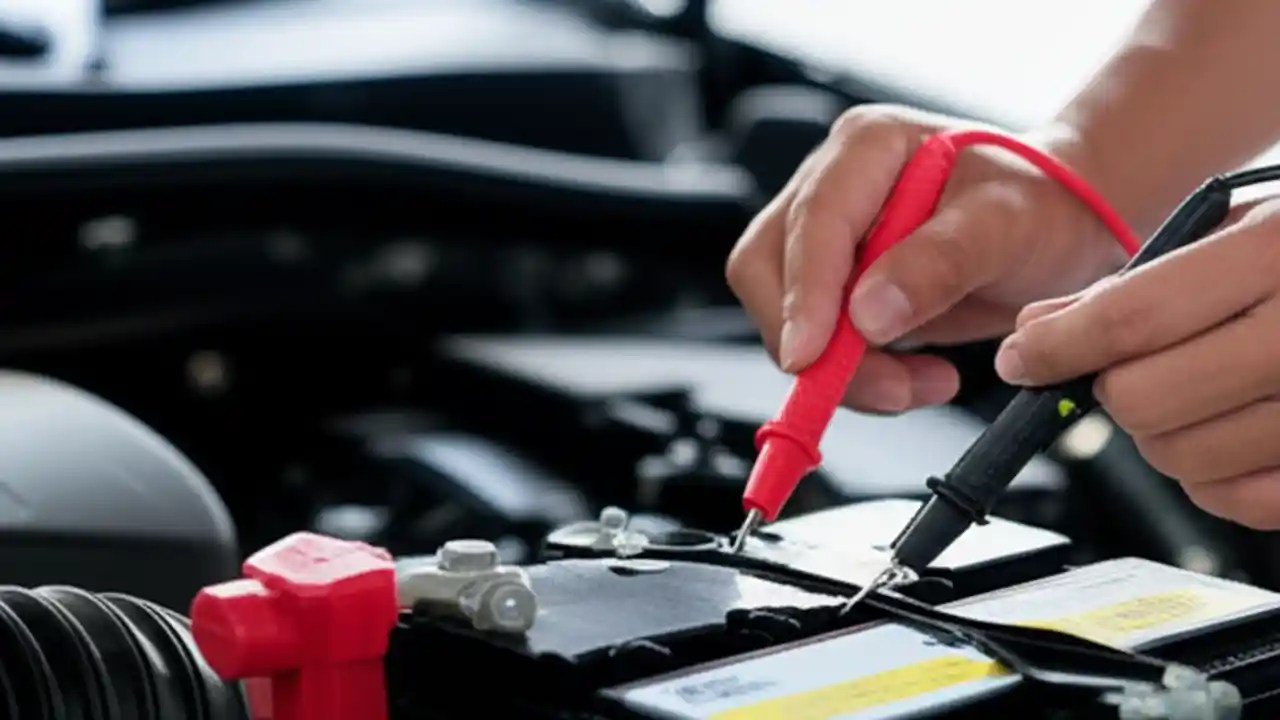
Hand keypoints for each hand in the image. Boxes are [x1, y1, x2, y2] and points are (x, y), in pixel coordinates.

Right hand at [725, 104, 1129, 412]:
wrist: (1065, 224)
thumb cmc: (1043, 204)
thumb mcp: (1007, 226)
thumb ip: (939, 263)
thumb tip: (866, 314)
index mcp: (867, 148)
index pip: (811, 222)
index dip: (804, 295)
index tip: (811, 358)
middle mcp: (833, 186)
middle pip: (768, 269)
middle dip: (814, 343)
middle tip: (885, 388)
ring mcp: (828, 238)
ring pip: (782, 313)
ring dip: (839, 368)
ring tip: (919, 384)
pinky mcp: (836, 286)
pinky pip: (815, 341)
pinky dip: (855, 375)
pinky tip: (913, 375)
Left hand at [995, 197, 1279, 529]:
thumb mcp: (1251, 226)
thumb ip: (1144, 279)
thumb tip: (1040, 328)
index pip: (1132, 318)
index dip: (1056, 346)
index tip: (1021, 356)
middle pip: (1143, 400)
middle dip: (1108, 389)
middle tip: (1119, 369)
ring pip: (1182, 459)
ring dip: (1156, 435)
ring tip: (1183, 395)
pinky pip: (1244, 503)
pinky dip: (1212, 480)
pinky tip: (1224, 433)